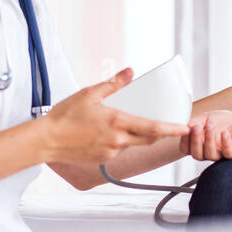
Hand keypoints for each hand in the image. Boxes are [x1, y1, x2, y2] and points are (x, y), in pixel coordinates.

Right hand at [40, 68, 188, 163]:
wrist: (46, 140)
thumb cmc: (65, 116)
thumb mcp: (90, 93)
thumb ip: (113, 84)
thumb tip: (129, 72)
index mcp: (118, 122)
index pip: (153, 128)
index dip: (172, 129)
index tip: (185, 128)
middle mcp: (118, 140)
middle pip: (148, 138)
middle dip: (160, 133)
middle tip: (169, 126)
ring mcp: (110, 152)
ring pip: (132, 144)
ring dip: (137, 136)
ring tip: (128, 124)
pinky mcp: (102, 159)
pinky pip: (118, 150)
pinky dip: (120, 142)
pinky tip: (107, 134)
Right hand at [180, 109, 231, 160]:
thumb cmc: (223, 120)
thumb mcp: (205, 117)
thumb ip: (193, 122)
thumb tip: (185, 128)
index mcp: (199, 144)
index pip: (186, 149)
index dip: (184, 141)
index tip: (188, 129)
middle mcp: (208, 151)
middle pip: (196, 155)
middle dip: (195, 141)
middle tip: (197, 127)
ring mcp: (220, 153)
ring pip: (210, 155)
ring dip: (209, 139)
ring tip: (211, 125)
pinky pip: (227, 153)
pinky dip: (225, 142)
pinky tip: (224, 133)